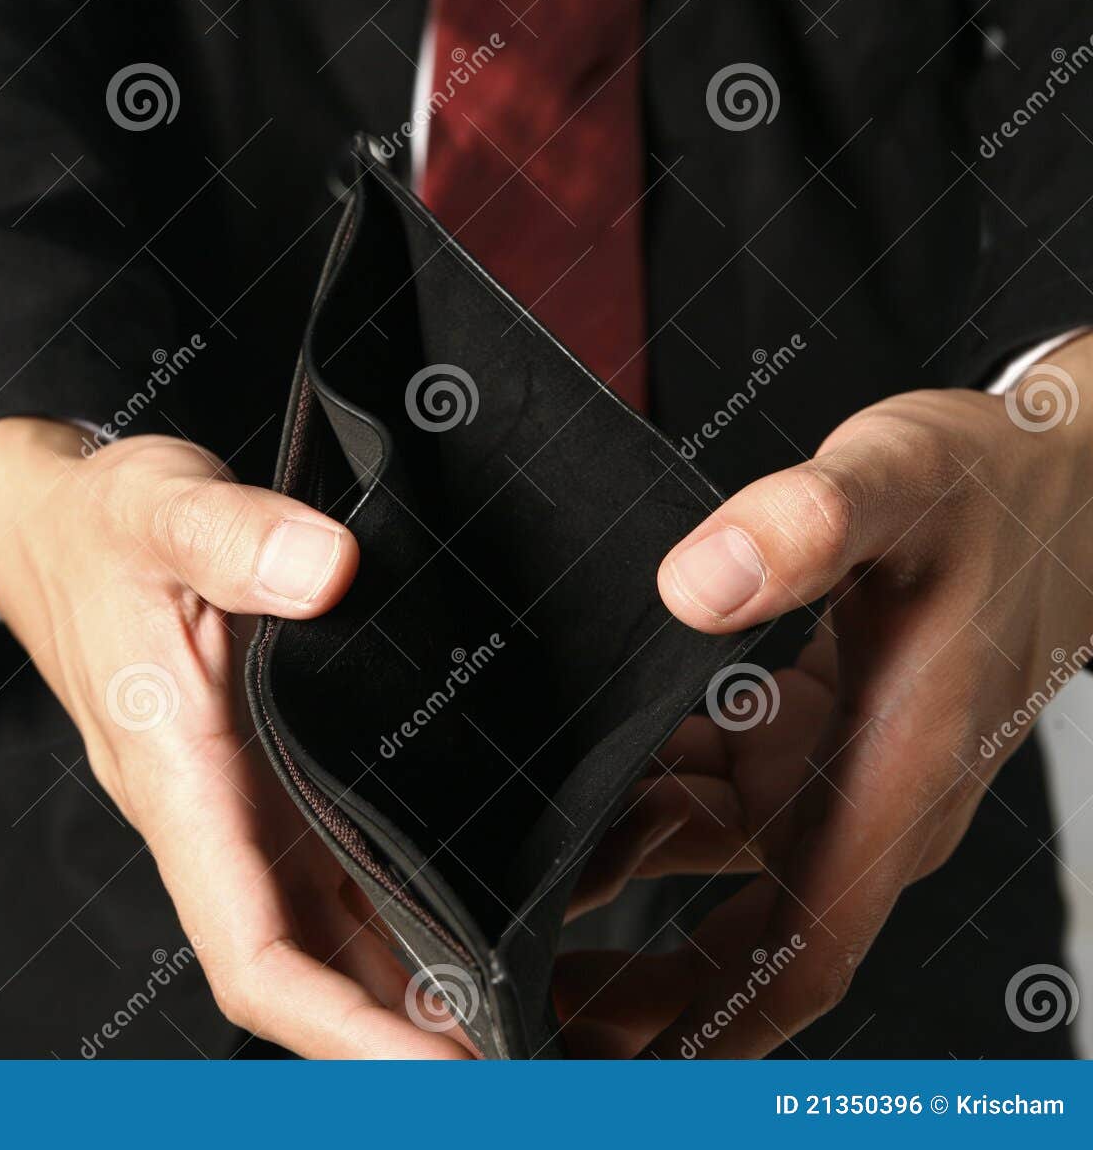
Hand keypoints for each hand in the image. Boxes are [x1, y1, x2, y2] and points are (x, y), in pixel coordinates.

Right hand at [0, 418, 472, 1057]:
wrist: (54, 528)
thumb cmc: (99, 529)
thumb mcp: (160, 510)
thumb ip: (233, 537)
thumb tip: (326, 570)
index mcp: (178, 779)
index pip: (255, 949)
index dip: (341, 1028)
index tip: (441, 1070)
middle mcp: (214, 819)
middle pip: (308, 972)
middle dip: (399, 1041)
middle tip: (524, 1067)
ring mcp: (244, 809)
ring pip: (328, 937)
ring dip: (409, 996)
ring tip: (522, 1028)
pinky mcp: (267, 782)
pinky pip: (337, 878)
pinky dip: (398, 924)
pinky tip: (467, 939)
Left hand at [556, 338, 1092, 1056]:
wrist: (1062, 486)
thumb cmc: (997, 494)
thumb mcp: (902, 480)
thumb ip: (809, 525)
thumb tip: (694, 585)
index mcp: (889, 783)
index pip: (798, 953)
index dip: (708, 1028)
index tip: (615, 1073)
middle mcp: (858, 803)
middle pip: (740, 942)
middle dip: (638, 989)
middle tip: (524, 1008)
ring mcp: (833, 775)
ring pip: (707, 859)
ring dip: (622, 882)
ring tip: (516, 908)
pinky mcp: (812, 738)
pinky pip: (711, 794)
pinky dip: (646, 802)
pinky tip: (578, 789)